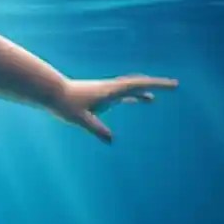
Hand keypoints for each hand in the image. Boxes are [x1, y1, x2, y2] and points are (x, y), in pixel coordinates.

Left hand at [52, 75, 178, 143]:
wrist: (50, 92)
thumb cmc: (64, 104)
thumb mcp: (81, 119)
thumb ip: (96, 129)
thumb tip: (110, 140)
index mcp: (110, 91)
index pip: (138, 85)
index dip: (158, 85)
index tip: (174, 84)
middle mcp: (109, 88)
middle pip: (137, 83)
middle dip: (155, 85)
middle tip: (173, 85)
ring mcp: (104, 91)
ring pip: (128, 88)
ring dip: (142, 91)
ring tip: (152, 99)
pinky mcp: (98, 94)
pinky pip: (119, 94)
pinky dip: (130, 96)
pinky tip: (133, 100)